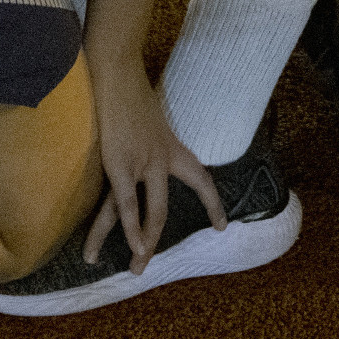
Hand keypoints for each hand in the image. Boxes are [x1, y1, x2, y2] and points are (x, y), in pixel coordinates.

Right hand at [83, 60, 224, 271]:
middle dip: (156, 238)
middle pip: (163, 207)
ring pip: (149, 213)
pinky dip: (129, 228)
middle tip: (146, 263)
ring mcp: (143, 164)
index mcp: (170, 146)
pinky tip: (132, 247)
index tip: (221, 226)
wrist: (116, 70)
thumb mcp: (148, 113)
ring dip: (141, 244)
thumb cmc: (126, 85)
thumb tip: (136, 136)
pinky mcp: (120, 164)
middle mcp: (162, 159)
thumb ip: (145, 132)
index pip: (199, 177)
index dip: (211, 202)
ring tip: (136, 268)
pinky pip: (125, 205)